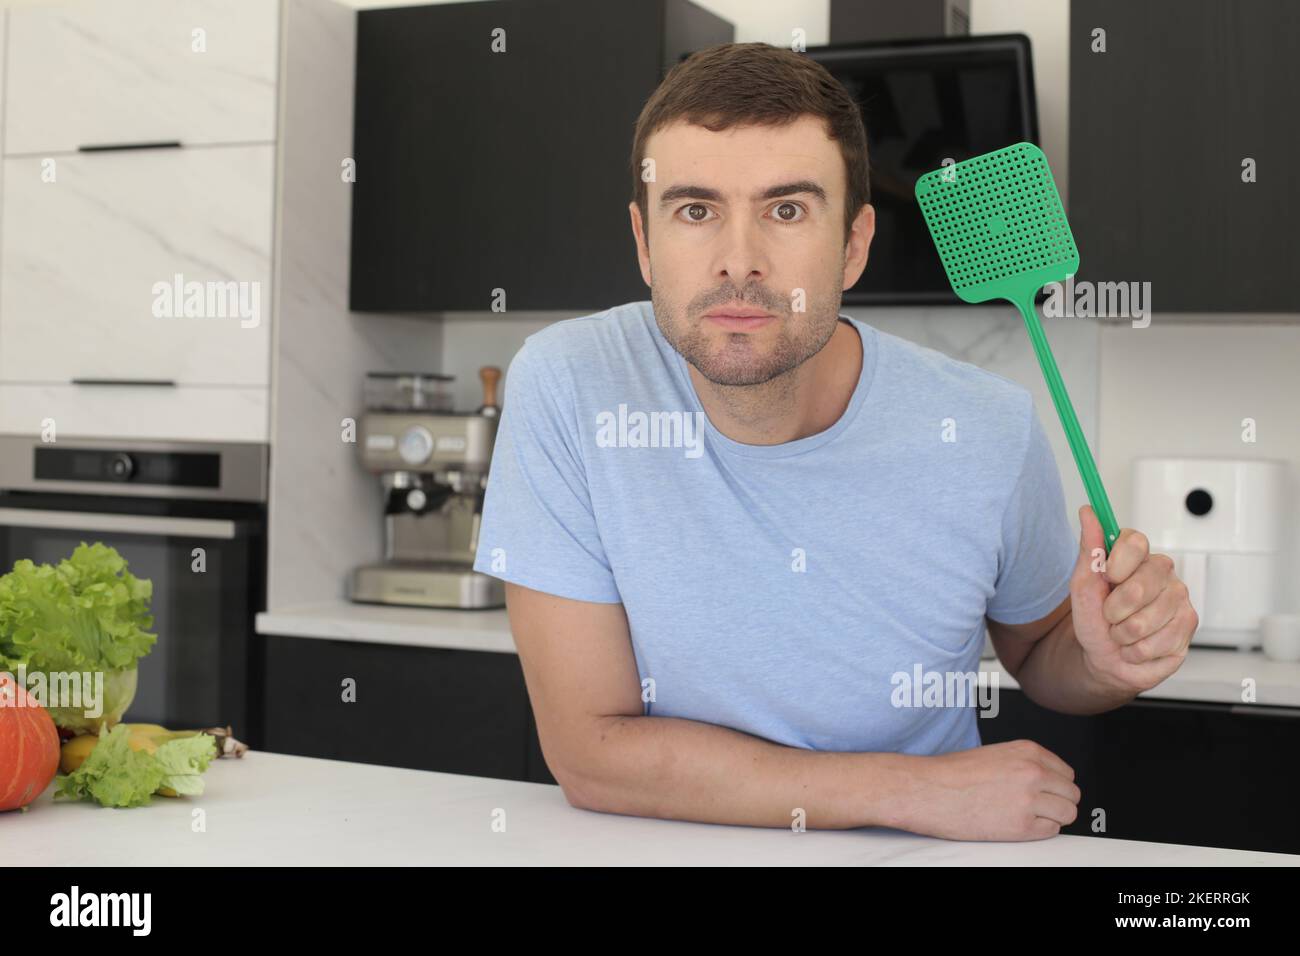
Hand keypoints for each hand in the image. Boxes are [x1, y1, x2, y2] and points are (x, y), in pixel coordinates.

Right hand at [906, 740, 1080, 840]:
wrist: (928, 790)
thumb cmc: (952, 773)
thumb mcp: (995, 753)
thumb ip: (1024, 763)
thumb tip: (1046, 780)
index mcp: (1027, 751)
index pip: (1066, 772)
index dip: (1056, 785)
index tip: (1046, 791)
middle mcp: (1033, 772)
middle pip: (1071, 793)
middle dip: (1058, 801)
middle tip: (1038, 806)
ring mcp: (1029, 799)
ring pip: (1067, 813)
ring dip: (1052, 817)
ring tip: (1029, 816)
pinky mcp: (1021, 825)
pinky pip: (1051, 831)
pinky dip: (1039, 830)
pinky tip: (1018, 823)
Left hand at [1069, 505, 1197, 694]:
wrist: (1105, 657)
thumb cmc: (1095, 619)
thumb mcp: (1083, 584)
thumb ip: (1089, 548)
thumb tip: (1088, 512)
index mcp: (1136, 556)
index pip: (1136, 542)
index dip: (1117, 564)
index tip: (1107, 578)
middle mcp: (1162, 572)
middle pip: (1138, 587)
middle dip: (1113, 610)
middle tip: (1110, 615)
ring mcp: (1179, 598)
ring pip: (1145, 620)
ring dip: (1123, 634)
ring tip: (1123, 632)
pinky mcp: (1188, 625)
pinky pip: (1156, 642)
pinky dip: (1136, 650)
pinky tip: (1137, 645)